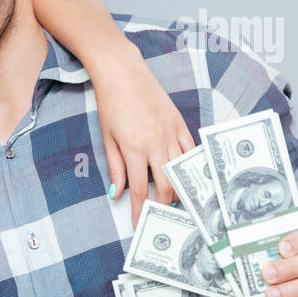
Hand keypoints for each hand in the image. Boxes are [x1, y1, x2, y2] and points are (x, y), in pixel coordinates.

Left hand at [96, 52, 194, 226]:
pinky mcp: (179, 123)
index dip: (141, 211)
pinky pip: (190, 150)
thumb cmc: (111, 104)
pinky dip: (190, 166)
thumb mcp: (107, 138)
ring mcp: (170, 133)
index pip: (140, 190)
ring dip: (178, 189)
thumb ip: (115, 167)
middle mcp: (155, 143)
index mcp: (134, 149)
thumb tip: (116, 193)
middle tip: (160, 217)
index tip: (139, 224)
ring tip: (174, 202)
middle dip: (163, 206)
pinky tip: (188, 177)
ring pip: (181, 170)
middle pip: (165, 185)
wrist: (123, 72)